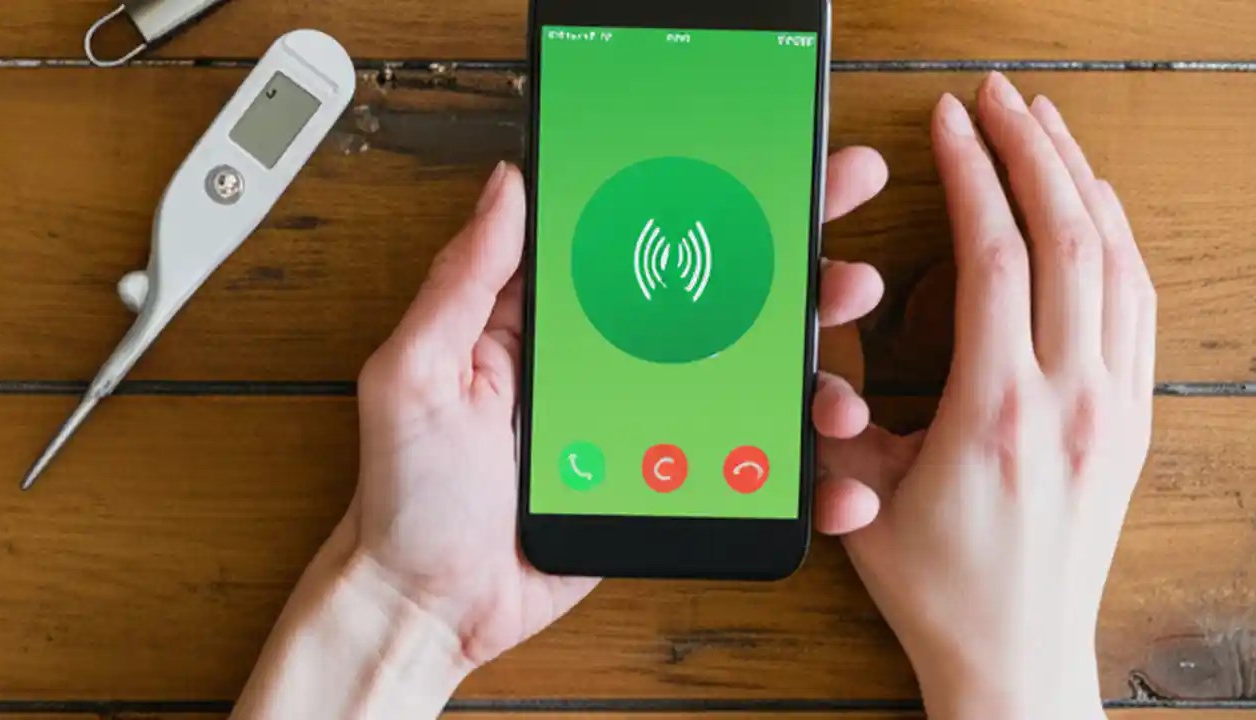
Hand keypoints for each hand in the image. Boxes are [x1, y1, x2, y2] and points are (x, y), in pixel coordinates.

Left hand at [351, 149, 890, 668]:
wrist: (429, 605)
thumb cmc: (407, 493)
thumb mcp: (417, 373)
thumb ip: (464, 280)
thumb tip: (510, 184)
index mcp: (551, 320)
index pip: (644, 241)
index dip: (712, 205)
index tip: (777, 175)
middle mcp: (607, 362)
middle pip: (716, 304)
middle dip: (793, 281)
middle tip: (849, 272)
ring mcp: (643, 425)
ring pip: (744, 385)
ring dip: (810, 381)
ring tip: (840, 399)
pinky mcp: (663, 488)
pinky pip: (739, 473)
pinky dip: (794, 482)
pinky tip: (834, 488)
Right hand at [816, 73, 1155, 719]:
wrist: (1017, 655)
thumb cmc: (938, 587)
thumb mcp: (859, 499)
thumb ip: (832, 417)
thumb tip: (814, 347)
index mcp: (996, 413)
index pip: (995, 257)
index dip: (972, 175)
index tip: (950, 124)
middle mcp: (1071, 400)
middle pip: (1068, 238)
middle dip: (1032, 150)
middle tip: (999, 100)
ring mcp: (1114, 408)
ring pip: (1117, 262)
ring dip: (1082, 182)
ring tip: (1047, 130)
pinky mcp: (1131, 421)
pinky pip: (1138, 303)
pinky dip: (1116, 238)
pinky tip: (1092, 210)